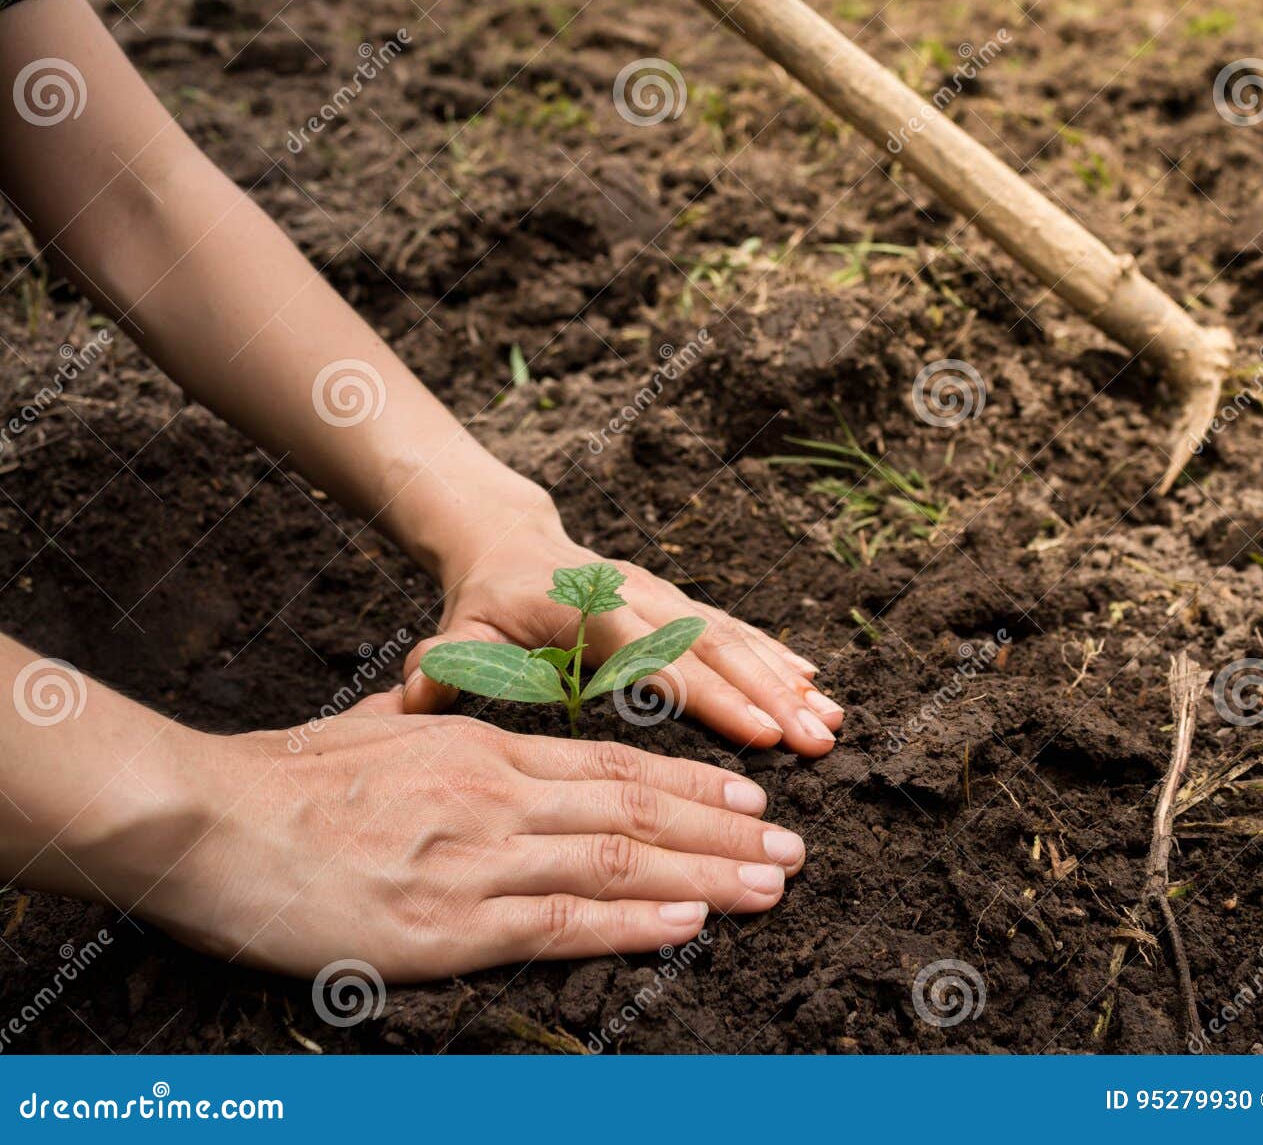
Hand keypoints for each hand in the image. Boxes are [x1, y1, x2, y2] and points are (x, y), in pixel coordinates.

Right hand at [137, 693, 804, 980]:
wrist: (204, 817)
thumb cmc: (281, 778)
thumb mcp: (374, 729)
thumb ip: (430, 722)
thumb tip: (448, 702)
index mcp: (483, 749)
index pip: (613, 764)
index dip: (691, 783)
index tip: (748, 796)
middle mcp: (498, 795)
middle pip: (638, 808)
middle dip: (727, 829)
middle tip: (793, 847)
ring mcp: (478, 857)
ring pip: (620, 859)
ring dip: (709, 875)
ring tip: (773, 884)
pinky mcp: (448, 922)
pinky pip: (563, 917)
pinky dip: (636, 919)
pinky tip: (689, 920)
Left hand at [401, 480, 843, 756]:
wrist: (507, 538)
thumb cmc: (483, 600)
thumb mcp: (459, 631)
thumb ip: (445, 667)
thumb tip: (412, 699)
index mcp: (591, 612)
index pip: (660, 660)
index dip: (712, 699)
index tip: (760, 735)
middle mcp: (640, 598)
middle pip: (715, 650)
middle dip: (772, 698)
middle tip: (819, 742)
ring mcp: (665, 596)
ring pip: (736, 638)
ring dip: (786, 680)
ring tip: (832, 719)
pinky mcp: (679, 600)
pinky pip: (735, 628)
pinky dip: (776, 655)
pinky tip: (815, 682)